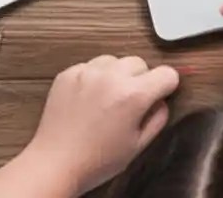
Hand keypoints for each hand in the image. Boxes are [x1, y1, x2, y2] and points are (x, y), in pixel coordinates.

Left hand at [23, 56, 179, 194]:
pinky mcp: (68, 74)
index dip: (167, 86)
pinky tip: (89, 99)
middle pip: (140, 63)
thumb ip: (158, 118)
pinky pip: (91, 66)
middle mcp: (111, 77)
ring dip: (117, 74)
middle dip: (141, 80)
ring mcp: (87, 73)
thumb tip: (161, 100)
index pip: (166, 73)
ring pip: (115, 60)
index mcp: (133, 95)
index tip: (161, 94)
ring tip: (108, 99)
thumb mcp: (138, 145)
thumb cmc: (97, 160)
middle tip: (130, 102)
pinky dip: (95, 77)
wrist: (55, 163)